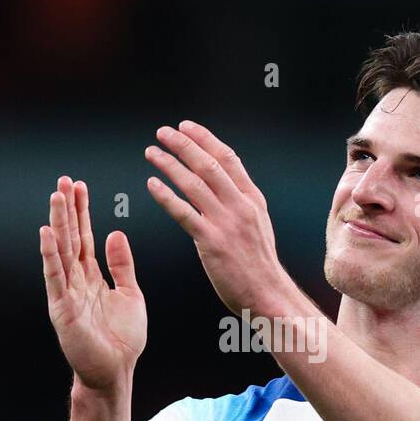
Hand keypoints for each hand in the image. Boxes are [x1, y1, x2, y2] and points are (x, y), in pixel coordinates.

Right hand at [41, 176, 145, 389]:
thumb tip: (116, 233)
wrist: (116, 371)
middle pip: (70, 238)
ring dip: (57, 223)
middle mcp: (75, 281)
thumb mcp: (130, 293)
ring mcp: (66, 293)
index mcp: (91, 277)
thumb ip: (121, 265)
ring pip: (60, 251)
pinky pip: (55, 277)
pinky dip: (50, 255)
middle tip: (64, 181)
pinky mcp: (62, 308)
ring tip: (56, 197)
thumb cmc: (122, 338)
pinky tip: (46, 233)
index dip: (82, 212)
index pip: (84, 237)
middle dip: (67, 210)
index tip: (80, 187)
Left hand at [144, 121, 293, 315]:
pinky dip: (166, 196)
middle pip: (209, 165)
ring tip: (151, 152)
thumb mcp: (257, 224)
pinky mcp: (212, 242)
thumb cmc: (259, 264)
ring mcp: (227, 223)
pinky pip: (184, 213)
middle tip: (163, 131)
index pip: (228, 158)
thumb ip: (239, 204)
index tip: (186, 126)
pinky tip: (152, 184)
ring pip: (194, 184)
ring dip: (170, 164)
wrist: (268, 294)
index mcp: (253, 199)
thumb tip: (220, 187)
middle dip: (184, 144)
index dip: (205, 139)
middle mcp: (241, 205)